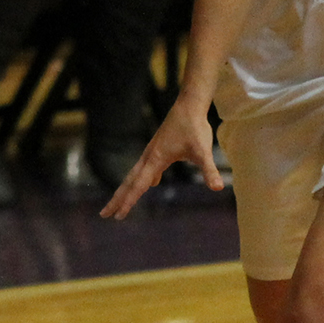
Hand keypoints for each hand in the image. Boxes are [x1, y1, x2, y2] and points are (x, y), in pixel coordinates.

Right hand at [99, 96, 223, 218]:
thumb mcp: (203, 151)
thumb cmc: (195, 127)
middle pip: (128, 183)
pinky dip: (140, 179)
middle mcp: (149, 157)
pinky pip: (145, 169)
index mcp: (156, 160)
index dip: (129, 202)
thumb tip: (219, 187)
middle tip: (104, 215)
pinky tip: (152, 184)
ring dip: (125, 190)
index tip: (119, 216)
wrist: (189, 106)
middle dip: (117, 199)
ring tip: (118, 203)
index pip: (139, 186)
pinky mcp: (158, 150)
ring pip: (134, 176)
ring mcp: (152, 153)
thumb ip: (209, 170)